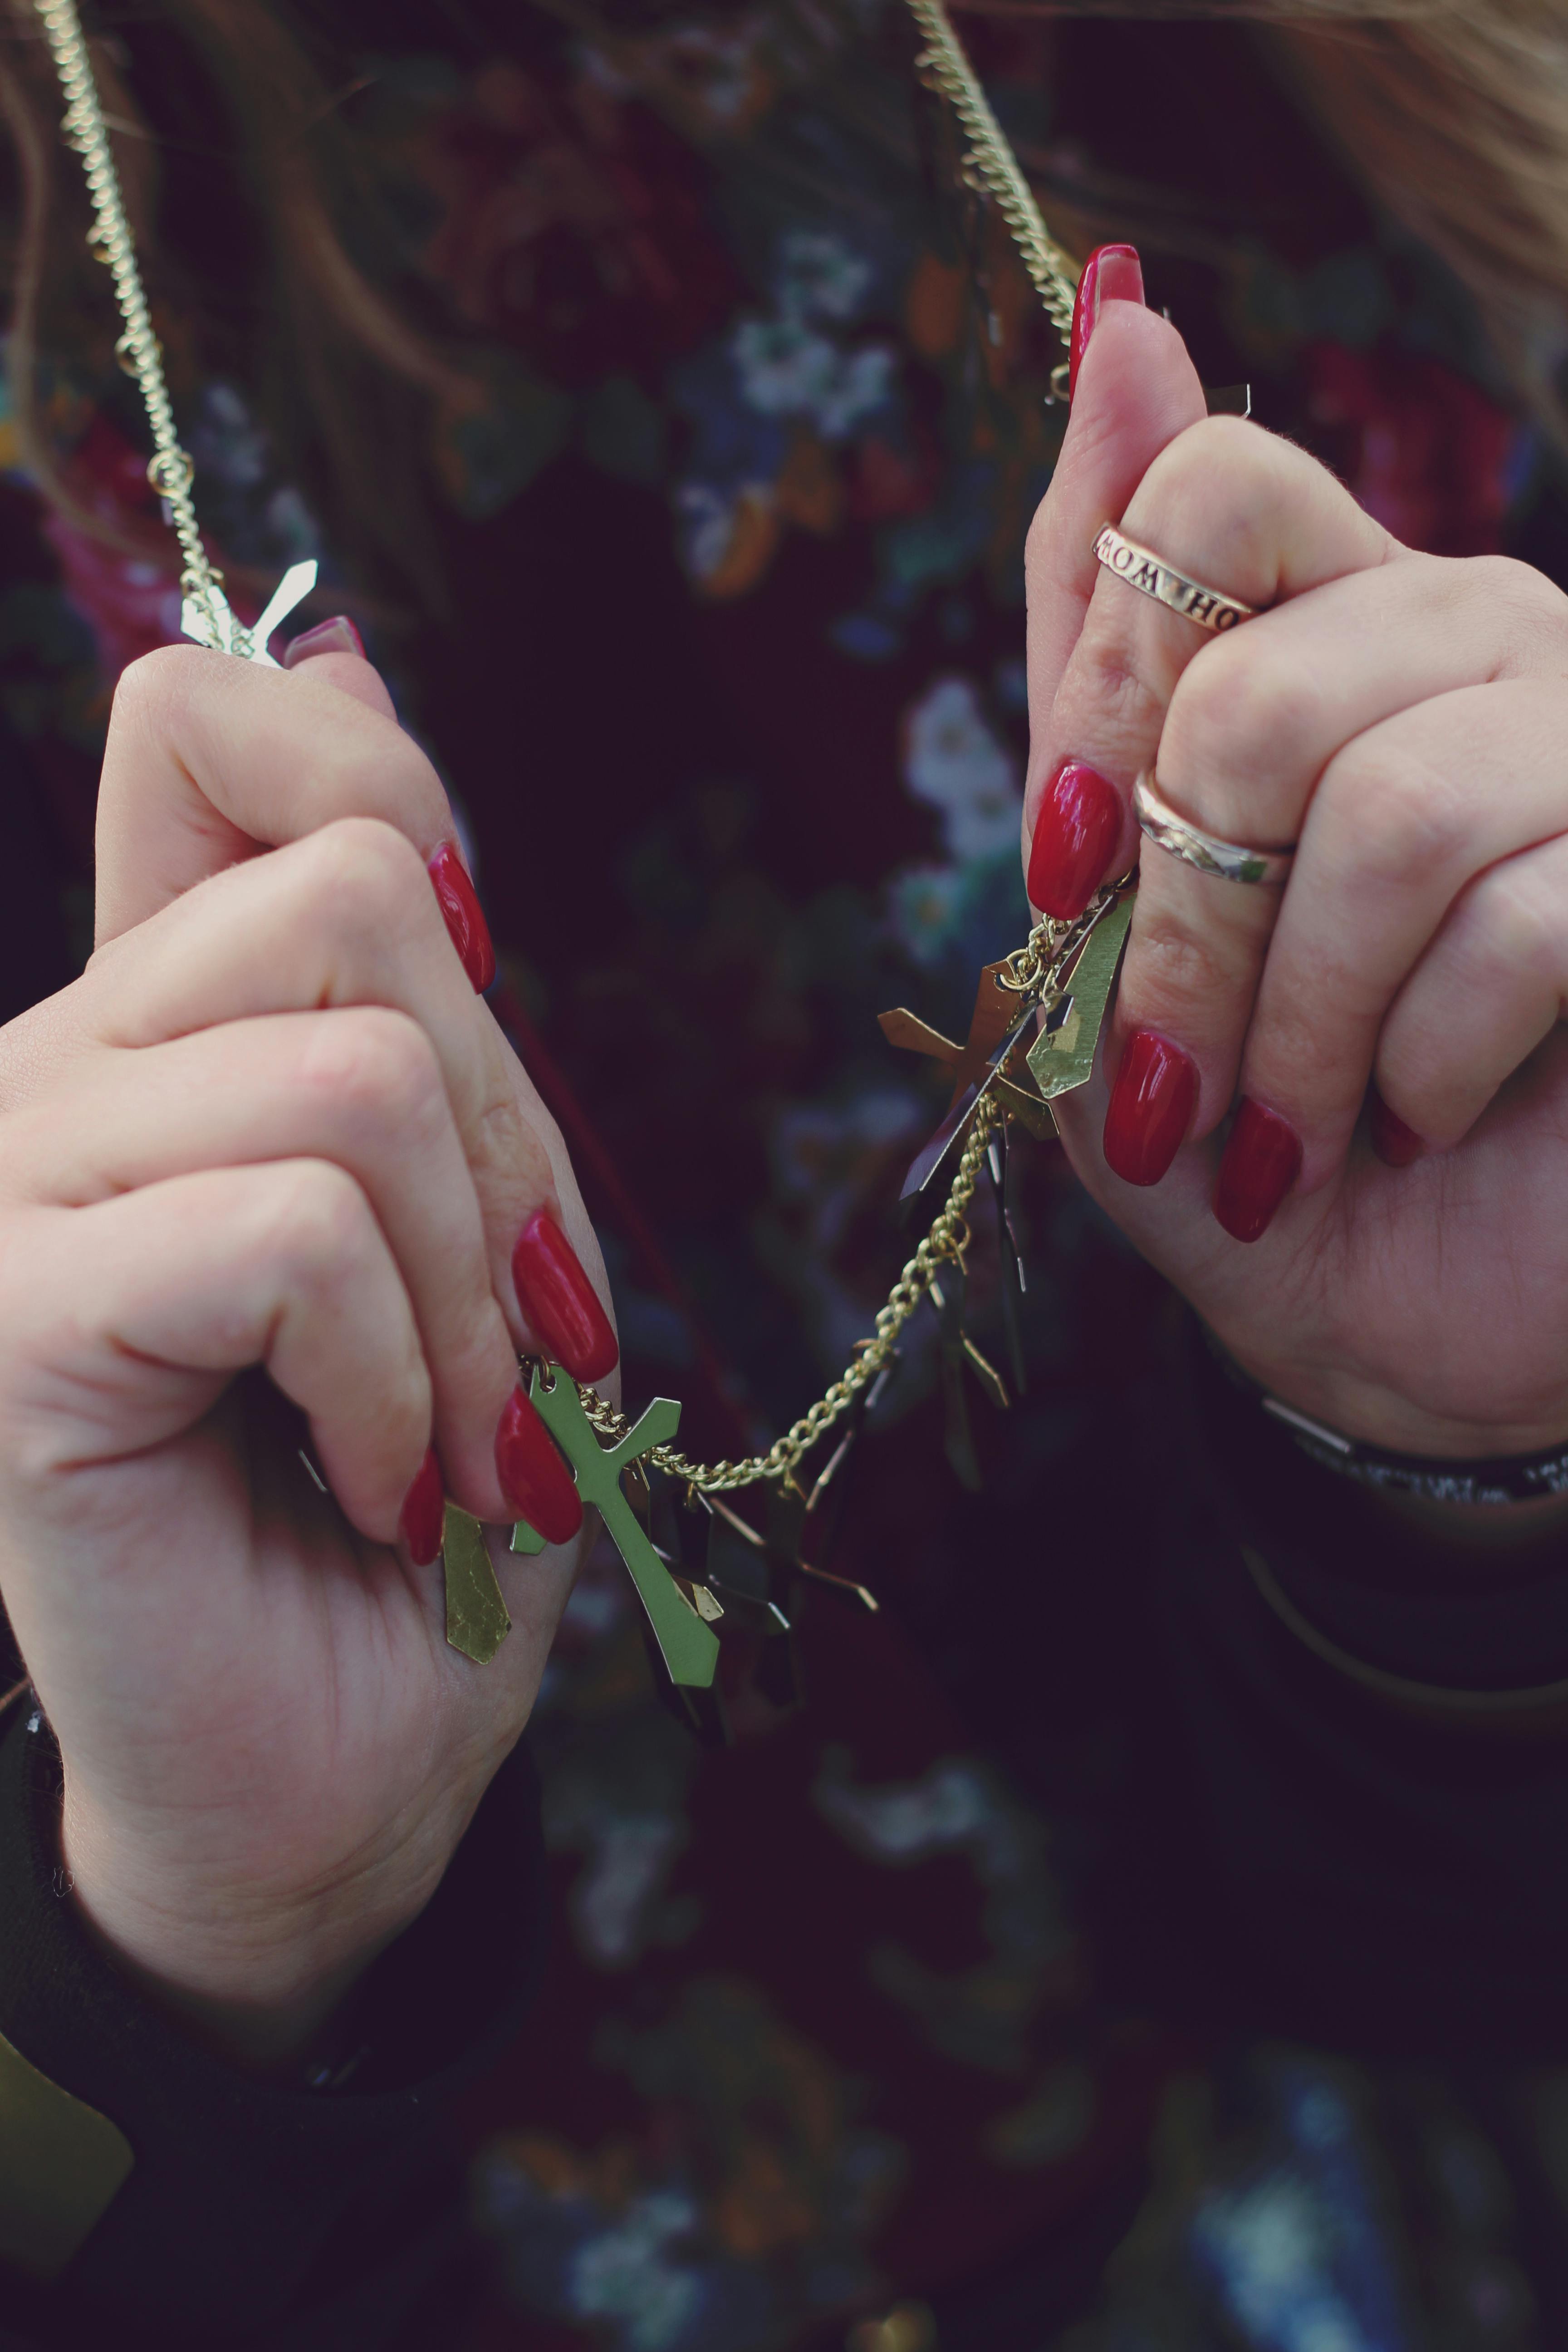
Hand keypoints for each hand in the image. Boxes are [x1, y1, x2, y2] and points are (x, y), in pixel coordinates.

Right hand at [0, 634, 615, 2062]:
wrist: (327, 1761)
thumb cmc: (413, 1495)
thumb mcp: (461, 1215)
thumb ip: (395, 977)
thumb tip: (343, 651)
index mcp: (161, 1019)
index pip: (208, 729)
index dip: (379, 783)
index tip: (475, 983)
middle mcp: (58, 1063)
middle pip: (362, 893)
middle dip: (517, 1139)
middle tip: (525, 1341)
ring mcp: (11, 1183)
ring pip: (354, 1073)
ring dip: (473, 1291)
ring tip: (459, 1443)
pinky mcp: (14, 1323)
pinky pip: (294, 1233)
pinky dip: (399, 1381)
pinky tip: (374, 1487)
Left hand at [1023, 284, 1567, 1460]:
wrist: (1388, 1311)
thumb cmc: (1238, 1122)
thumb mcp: (1102, 909)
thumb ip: (1095, 641)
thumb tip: (1123, 308)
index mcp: (1331, 627)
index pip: (1210, 490)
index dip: (1106, 680)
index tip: (1064, 858)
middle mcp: (1479, 644)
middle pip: (1268, 690)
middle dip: (1181, 928)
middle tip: (1175, 1070)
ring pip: (1395, 812)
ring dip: (1295, 1018)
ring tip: (1291, 1123)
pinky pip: (1522, 921)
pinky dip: (1419, 1061)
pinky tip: (1419, 1110)